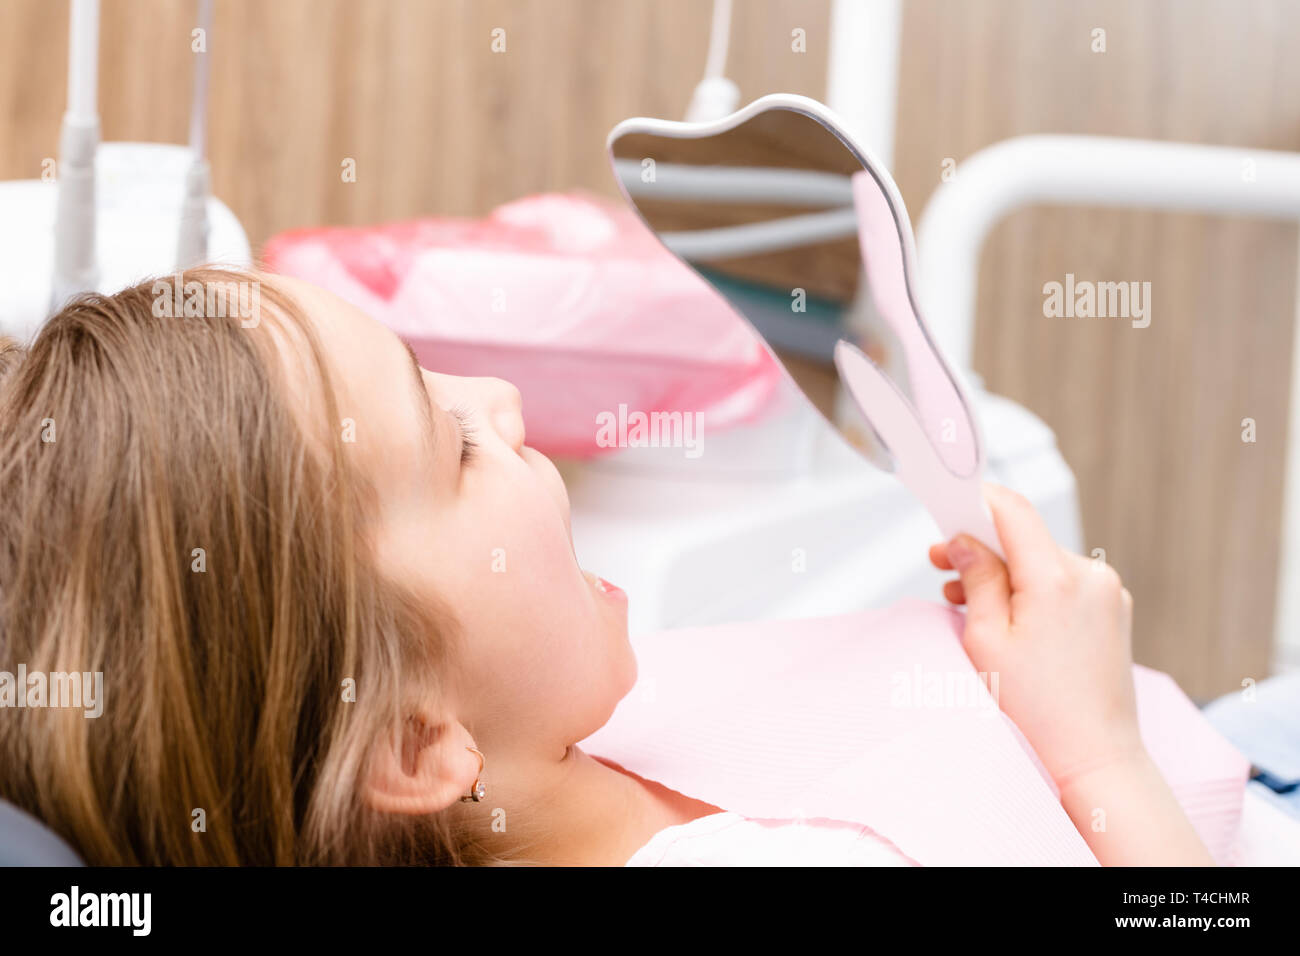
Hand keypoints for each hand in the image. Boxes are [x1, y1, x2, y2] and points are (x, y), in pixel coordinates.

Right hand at [927, 483, 1143, 787]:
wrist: (1094, 756)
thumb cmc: (1040, 711)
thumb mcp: (986, 640)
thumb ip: (976, 579)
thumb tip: (964, 543)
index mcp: (1057, 579)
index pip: (1012, 511)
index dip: (975, 501)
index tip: (947, 506)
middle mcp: (1090, 577)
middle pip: (1025, 537)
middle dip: (981, 547)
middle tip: (941, 563)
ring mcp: (1107, 592)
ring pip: (1041, 560)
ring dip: (1004, 572)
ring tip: (968, 601)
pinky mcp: (1112, 609)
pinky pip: (1062, 582)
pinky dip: (1031, 589)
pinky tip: (1006, 615)